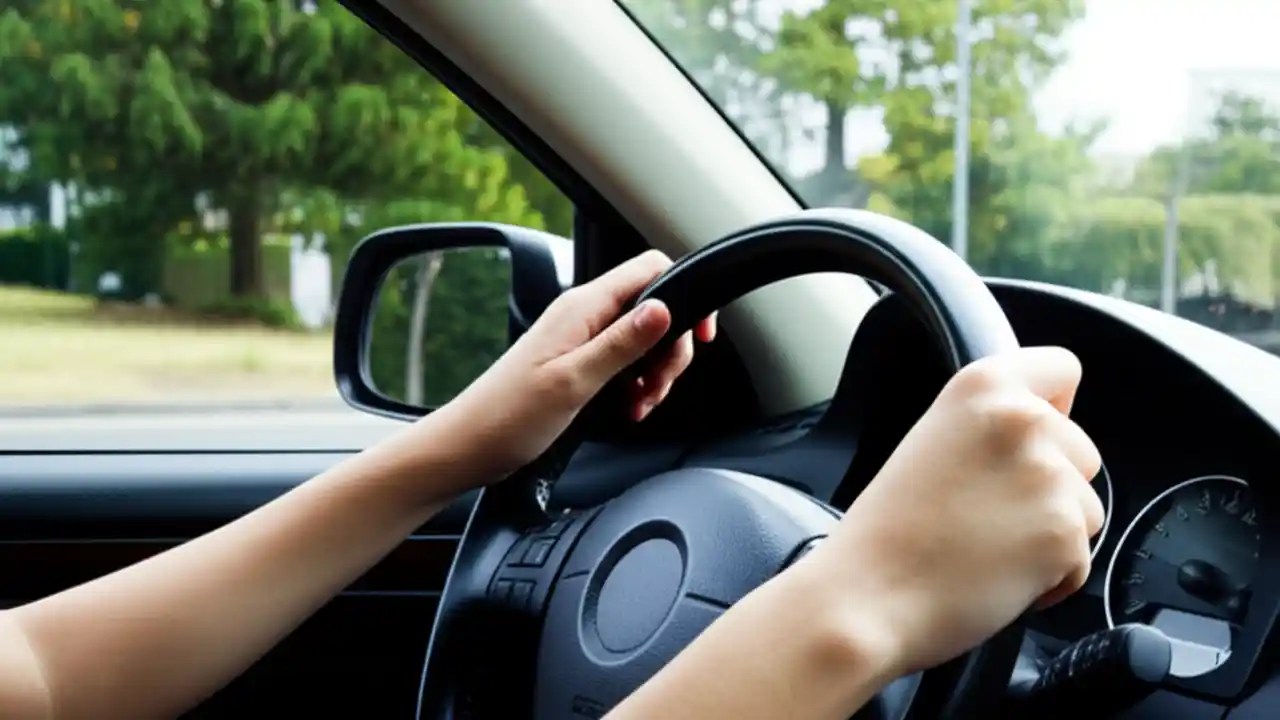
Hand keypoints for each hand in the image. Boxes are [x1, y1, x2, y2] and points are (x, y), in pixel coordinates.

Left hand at [429, 249, 714, 481]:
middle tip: (658, 385)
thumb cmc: (509, 415)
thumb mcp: (574, 380)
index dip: (684, 295)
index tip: (698, 336)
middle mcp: (584, 315)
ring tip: (640, 403)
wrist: (469, 445)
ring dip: (654, 373)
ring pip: (643, 340)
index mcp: (583, 308)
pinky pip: (624, 363)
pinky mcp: (579, 363)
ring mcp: (582, 339)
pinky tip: (628, 407)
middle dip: (670, 349)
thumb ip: (622, 343)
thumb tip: (664, 308)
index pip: (651, 270)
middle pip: (656, 309)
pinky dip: (636, 385)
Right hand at [799, 347, 1102, 676]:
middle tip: (987, 512)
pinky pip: (1081, 559)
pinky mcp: (1064, 533)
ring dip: (1051, 534)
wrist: (868, 596)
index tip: (1026, 442)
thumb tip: (1041, 431)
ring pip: (1086, 507)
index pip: (1061, 368)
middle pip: (1082, 449)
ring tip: (988, 547)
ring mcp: (1049, 476)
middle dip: (1051, 486)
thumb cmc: (888, 532)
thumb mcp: (931, 441)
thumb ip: (988, 424)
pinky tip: (997, 577)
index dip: (1052, 408)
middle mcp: (1024, 419)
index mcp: (983, 386)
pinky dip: (1050, 578)